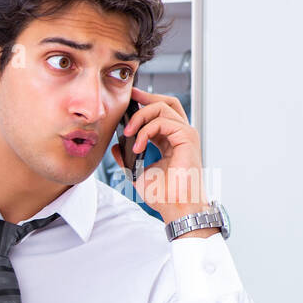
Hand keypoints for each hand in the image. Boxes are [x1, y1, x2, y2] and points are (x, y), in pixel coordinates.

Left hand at [121, 85, 214, 231]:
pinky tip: (139, 146)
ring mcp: (185, 134)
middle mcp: (180, 134)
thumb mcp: (138, 172)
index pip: (160, 114)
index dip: (145, 104)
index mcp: (170, 140)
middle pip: (167, 102)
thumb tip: (116, 146)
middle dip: (147, 96)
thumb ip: (127, 157)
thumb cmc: (163, 194)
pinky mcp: (187, 138)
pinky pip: (164, 122)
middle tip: (130, 97)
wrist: (175, 206)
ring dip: (140, 118)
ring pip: (163, 108)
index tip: (129, 100)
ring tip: (128, 133)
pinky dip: (147, 131)